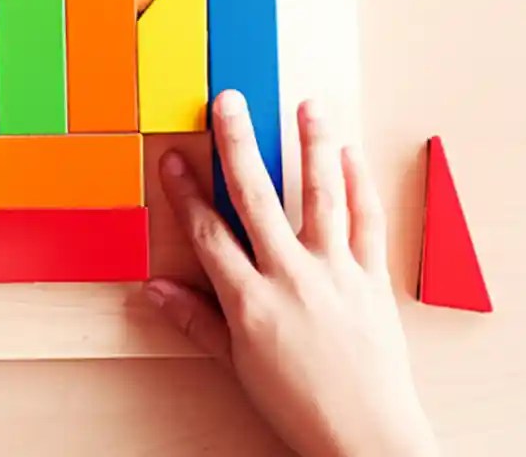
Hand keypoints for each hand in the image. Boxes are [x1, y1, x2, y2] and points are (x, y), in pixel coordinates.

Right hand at [148, 92, 437, 456]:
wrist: (364, 436)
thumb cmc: (297, 404)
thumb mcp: (235, 365)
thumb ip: (195, 321)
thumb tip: (152, 289)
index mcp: (249, 300)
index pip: (209, 232)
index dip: (186, 191)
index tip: (174, 157)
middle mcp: (291, 276)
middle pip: (257, 197)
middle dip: (238, 144)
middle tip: (228, 102)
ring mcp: (335, 273)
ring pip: (320, 196)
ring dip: (313, 146)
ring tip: (308, 105)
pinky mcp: (372, 278)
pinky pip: (367, 222)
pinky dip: (360, 185)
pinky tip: (351, 154)